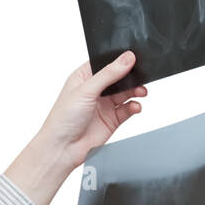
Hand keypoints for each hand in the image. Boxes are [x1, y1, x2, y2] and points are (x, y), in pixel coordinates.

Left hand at [41, 52, 146, 168]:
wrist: (63, 149)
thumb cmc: (63, 119)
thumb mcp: (86, 90)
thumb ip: (108, 74)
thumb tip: (126, 58)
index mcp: (84, 78)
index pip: (105, 62)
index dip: (118, 59)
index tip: (133, 56)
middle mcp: (95, 90)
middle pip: (118, 77)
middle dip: (131, 75)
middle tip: (142, 74)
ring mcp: (104, 105)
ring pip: (126, 92)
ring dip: (135, 90)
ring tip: (141, 91)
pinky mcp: (111, 120)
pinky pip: (127, 109)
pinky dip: (134, 107)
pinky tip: (135, 106)